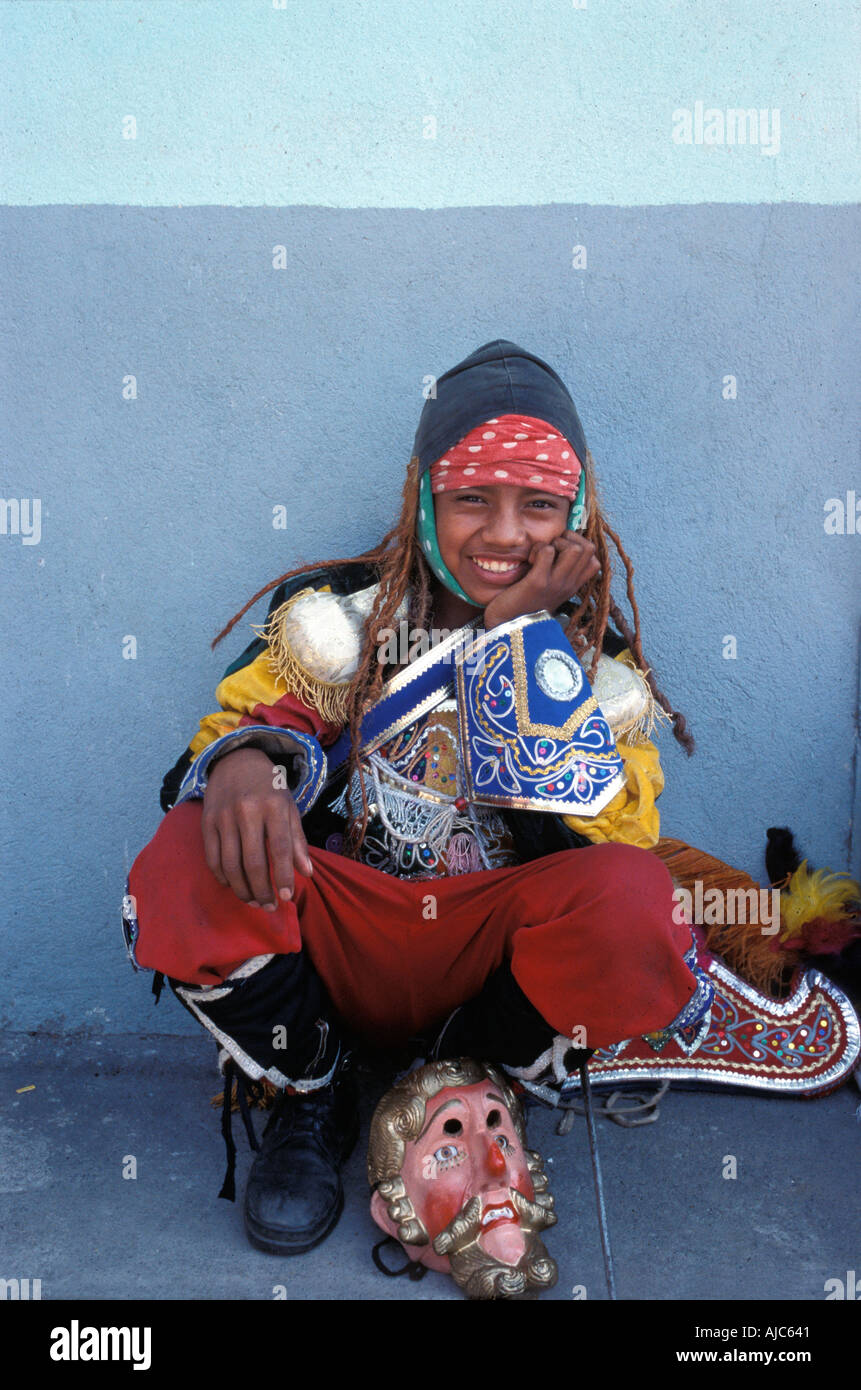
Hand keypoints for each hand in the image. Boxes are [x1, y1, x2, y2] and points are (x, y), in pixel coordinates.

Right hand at [201, 747, 313, 911]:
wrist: (237, 761)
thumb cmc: (269, 789)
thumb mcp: (289, 808)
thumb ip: (297, 841)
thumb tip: (307, 873)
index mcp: (273, 806)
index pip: (279, 848)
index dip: (283, 876)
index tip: (287, 897)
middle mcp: (247, 811)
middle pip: (253, 861)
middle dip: (262, 890)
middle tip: (269, 906)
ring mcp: (223, 816)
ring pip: (230, 864)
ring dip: (242, 889)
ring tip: (253, 901)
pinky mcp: (207, 821)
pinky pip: (212, 857)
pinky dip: (222, 877)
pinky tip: (233, 885)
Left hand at [482, 531, 599, 629]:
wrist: (507, 628)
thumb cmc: (524, 605)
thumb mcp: (549, 591)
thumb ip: (558, 573)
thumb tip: (559, 547)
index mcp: (572, 586)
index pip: (595, 560)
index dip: (580, 545)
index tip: (560, 551)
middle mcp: (568, 585)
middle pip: (588, 548)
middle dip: (568, 539)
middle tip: (550, 549)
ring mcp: (555, 584)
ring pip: (574, 548)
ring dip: (555, 543)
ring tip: (540, 554)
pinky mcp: (537, 583)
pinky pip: (547, 552)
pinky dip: (537, 549)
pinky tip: (528, 561)